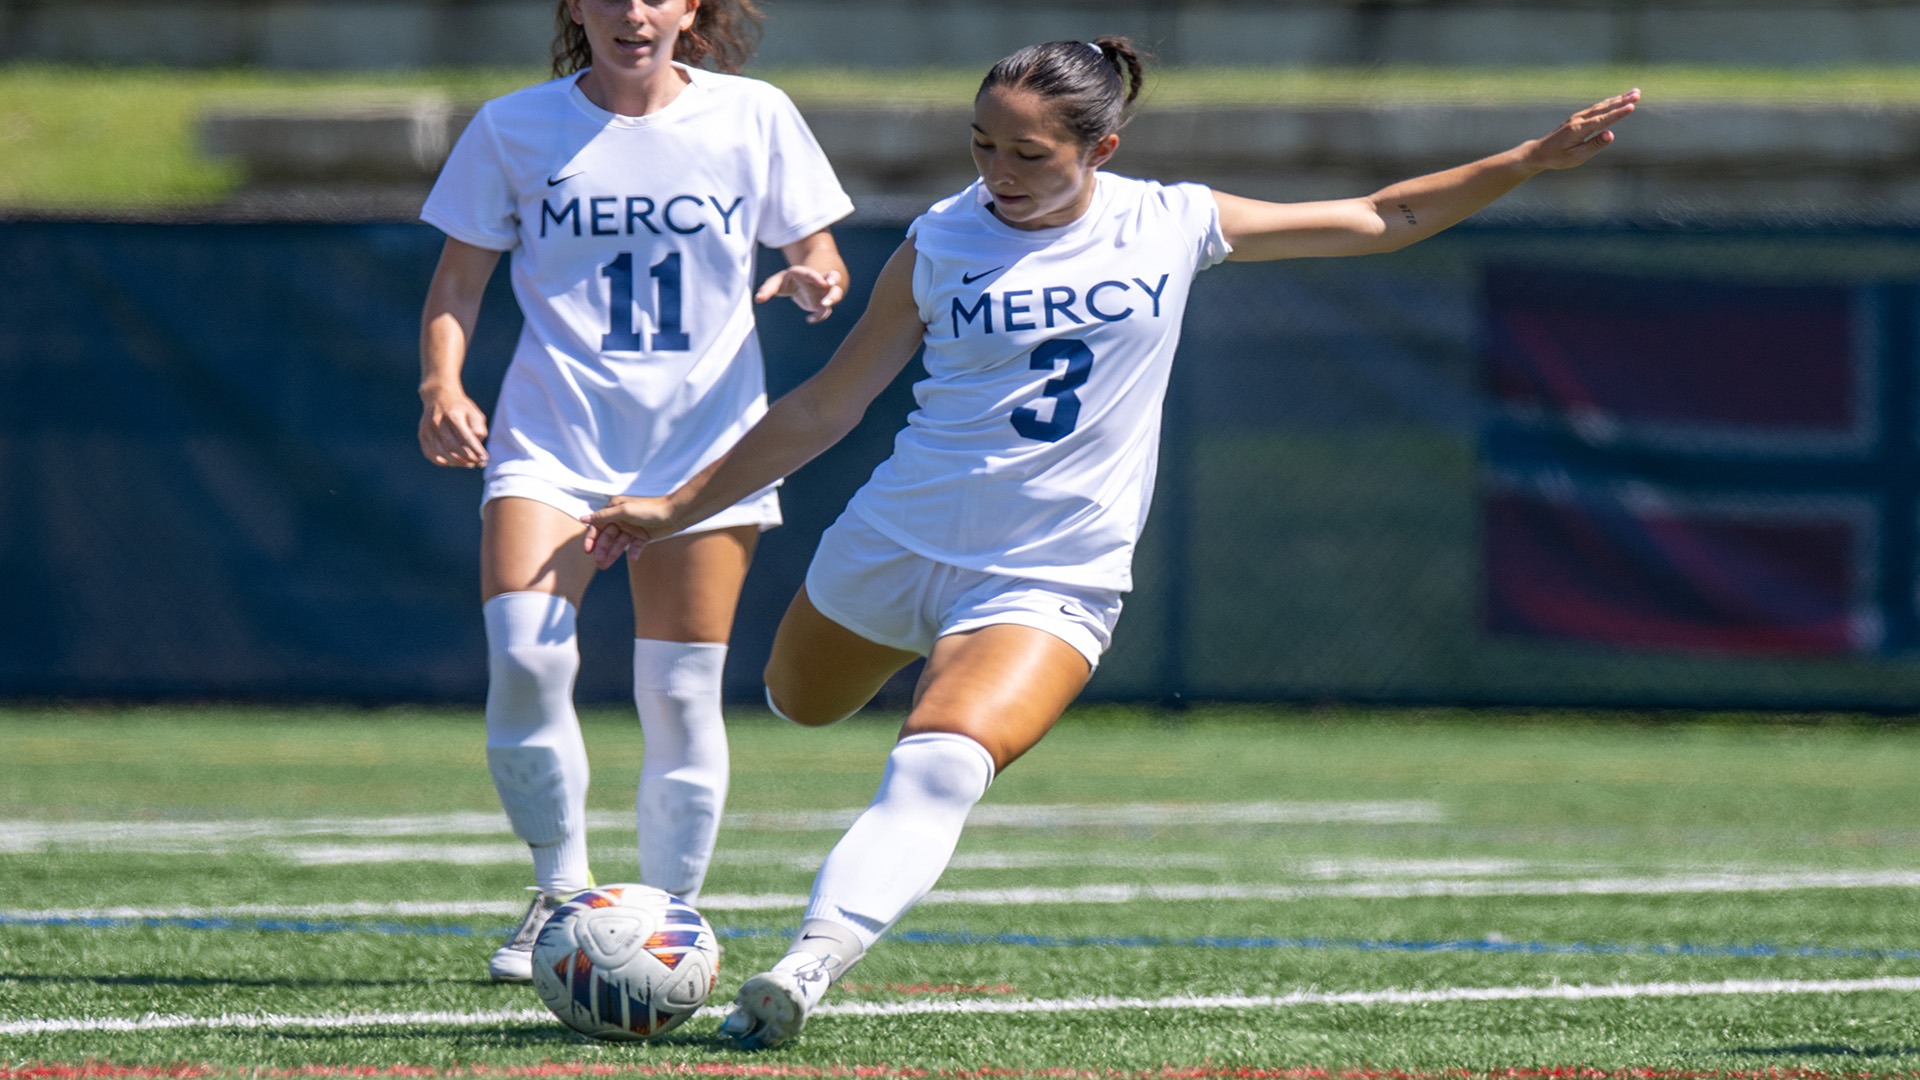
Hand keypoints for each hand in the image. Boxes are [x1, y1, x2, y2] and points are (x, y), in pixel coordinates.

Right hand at [419, 388, 488, 467]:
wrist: (439, 396)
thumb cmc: (461, 408)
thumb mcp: (474, 414)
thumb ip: (478, 430)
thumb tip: (477, 449)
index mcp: (453, 414)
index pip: (466, 438)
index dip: (476, 451)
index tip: (485, 459)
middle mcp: (438, 421)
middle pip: (453, 447)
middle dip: (467, 458)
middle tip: (477, 463)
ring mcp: (427, 428)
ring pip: (441, 452)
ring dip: (456, 462)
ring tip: (468, 464)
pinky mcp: (422, 434)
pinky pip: (430, 454)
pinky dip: (442, 462)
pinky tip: (453, 462)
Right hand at [581, 495, 676, 568]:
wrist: (676, 513)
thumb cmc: (650, 509)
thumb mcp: (625, 511)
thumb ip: (603, 516)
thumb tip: (582, 519)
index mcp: (614, 509)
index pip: (598, 525)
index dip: (591, 538)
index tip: (588, 551)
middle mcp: (621, 518)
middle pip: (607, 537)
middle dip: (602, 549)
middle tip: (599, 563)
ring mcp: (632, 527)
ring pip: (619, 543)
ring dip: (613, 554)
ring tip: (605, 566)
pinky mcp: (643, 535)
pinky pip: (634, 546)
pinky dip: (633, 552)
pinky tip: (633, 558)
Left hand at [755, 265, 844, 323]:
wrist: (802, 284)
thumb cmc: (787, 281)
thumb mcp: (776, 282)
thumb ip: (767, 289)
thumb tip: (758, 299)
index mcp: (806, 273)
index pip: (813, 273)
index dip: (817, 277)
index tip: (822, 282)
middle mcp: (819, 280)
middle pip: (833, 276)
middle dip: (834, 280)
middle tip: (831, 284)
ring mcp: (824, 291)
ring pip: (835, 293)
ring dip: (833, 298)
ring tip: (824, 305)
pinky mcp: (824, 303)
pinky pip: (825, 310)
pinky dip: (819, 316)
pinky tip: (809, 319)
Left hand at [1523, 88, 1639, 171]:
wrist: (1539, 153)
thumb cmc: (1557, 158)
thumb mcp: (1575, 157)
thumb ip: (1594, 146)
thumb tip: (1610, 135)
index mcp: (1579, 130)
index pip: (1603, 120)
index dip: (1618, 113)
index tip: (1632, 106)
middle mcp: (1579, 120)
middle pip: (1604, 108)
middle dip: (1622, 101)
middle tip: (1638, 94)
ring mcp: (1578, 117)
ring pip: (1601, 106)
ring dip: (1618, 99)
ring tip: (1634, 93)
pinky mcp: (1577, 118)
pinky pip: (1596, 108)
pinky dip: (1609, 103)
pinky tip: (1617, 99)